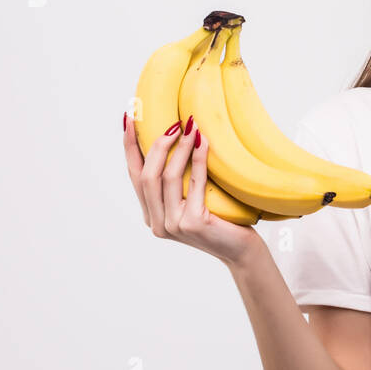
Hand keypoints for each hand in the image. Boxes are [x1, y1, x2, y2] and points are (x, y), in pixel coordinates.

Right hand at [123, 115, 264, 266]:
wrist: (240, 250)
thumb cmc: (220, 221)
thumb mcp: (193, 200)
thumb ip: (178, 182)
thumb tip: (173, 136)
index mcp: (152, 215)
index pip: (134, 175)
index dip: (130, 147)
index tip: (130, 119)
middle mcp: (157, 222)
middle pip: (146, 175)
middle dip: (157, 144)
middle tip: (173, 123)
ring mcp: (173, 225)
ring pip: (167, 178)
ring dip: (179, 148)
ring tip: (190, 126)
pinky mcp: (192, 224)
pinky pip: (194, 183)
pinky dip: (198, 160)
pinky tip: (203, 143)